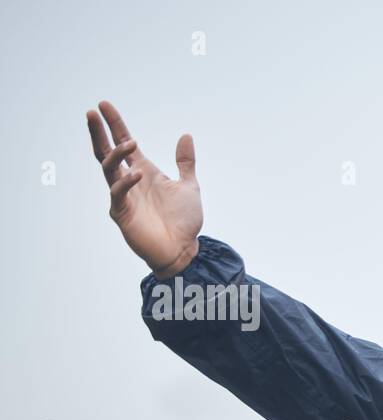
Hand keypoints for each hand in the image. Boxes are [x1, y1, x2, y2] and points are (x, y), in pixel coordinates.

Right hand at [87, 100, 202, 278]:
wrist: (184, 250)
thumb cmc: (184, 221)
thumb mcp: (189, 186)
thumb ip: (185, 162)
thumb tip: (186, 135)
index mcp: (143, 171)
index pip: (123, 143)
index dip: (114, 124)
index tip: (103, 105)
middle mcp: (129, 181)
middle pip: (106, 152)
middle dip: (98, 132)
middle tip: (91, 113)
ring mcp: (123, 197)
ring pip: (109, 169)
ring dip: (116, 154)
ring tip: (130, 143)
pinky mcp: (122, 213)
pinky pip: (118, 193)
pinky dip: (126, 182)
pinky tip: (137, 174)